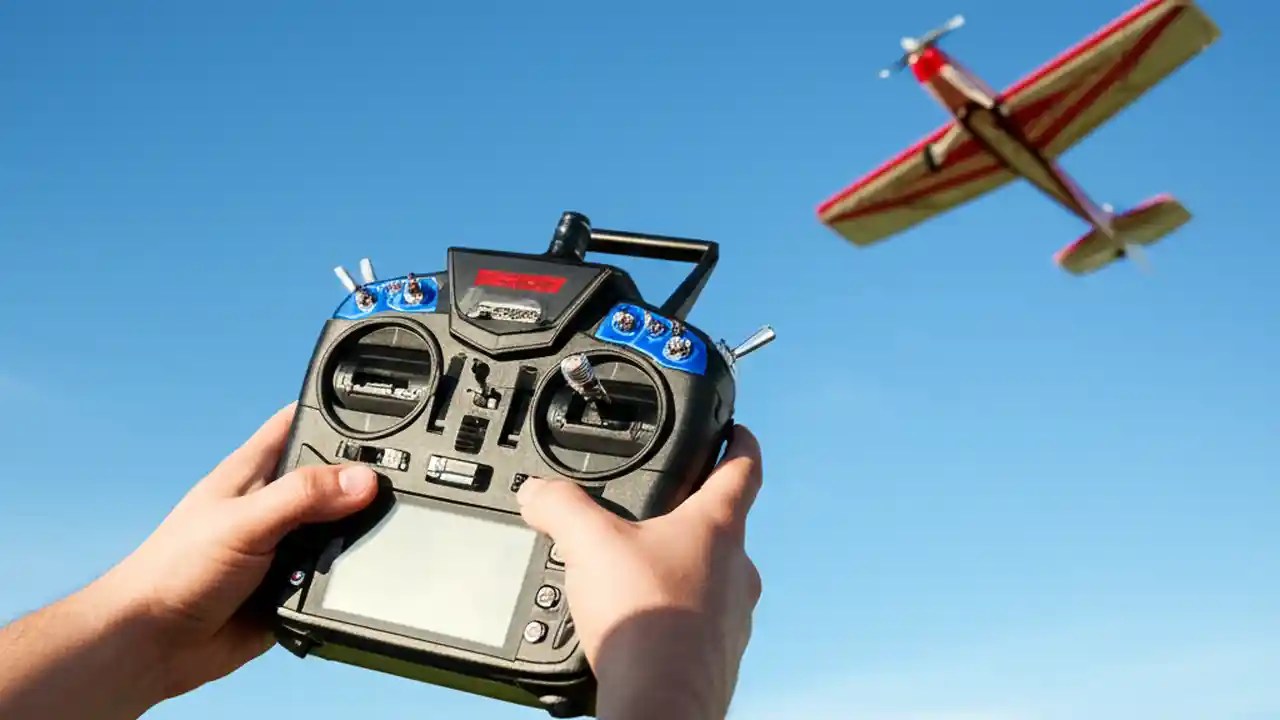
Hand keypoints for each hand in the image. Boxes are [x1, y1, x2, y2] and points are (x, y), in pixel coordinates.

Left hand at [0, 403, 380, 719]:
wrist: (154, 646)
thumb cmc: (175, 570)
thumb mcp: (244, 521)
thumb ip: (302, 497)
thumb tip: (364, 481)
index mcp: (256, 471)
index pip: (303, 422)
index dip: (340, 412)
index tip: (389, 414)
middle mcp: (276, 504)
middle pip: (335, 478)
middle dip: (366, 481)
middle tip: (407, 486)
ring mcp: (286, 546)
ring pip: (341, 529)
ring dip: (357, 537)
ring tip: (389, 535)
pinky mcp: (293, 587)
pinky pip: (335, 576)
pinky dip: (347, 577)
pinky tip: (360, 578)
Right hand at [515, 425, 763, 719]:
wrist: (664, 703)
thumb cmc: (646, 619)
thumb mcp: (589, 544)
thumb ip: (560, 507)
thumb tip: (538, 492)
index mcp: (717, 528)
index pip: (743, 468)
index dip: (740, 442)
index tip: (738, 430)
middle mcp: (737, 570)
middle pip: (724, 527)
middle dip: (692, 517)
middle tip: (659, 512)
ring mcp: (734, 616)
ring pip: (713, 578)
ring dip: (681, 571)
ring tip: (635, 575)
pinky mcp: (719, 655)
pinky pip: (699, 623)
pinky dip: (672, 616)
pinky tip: (638, 624)